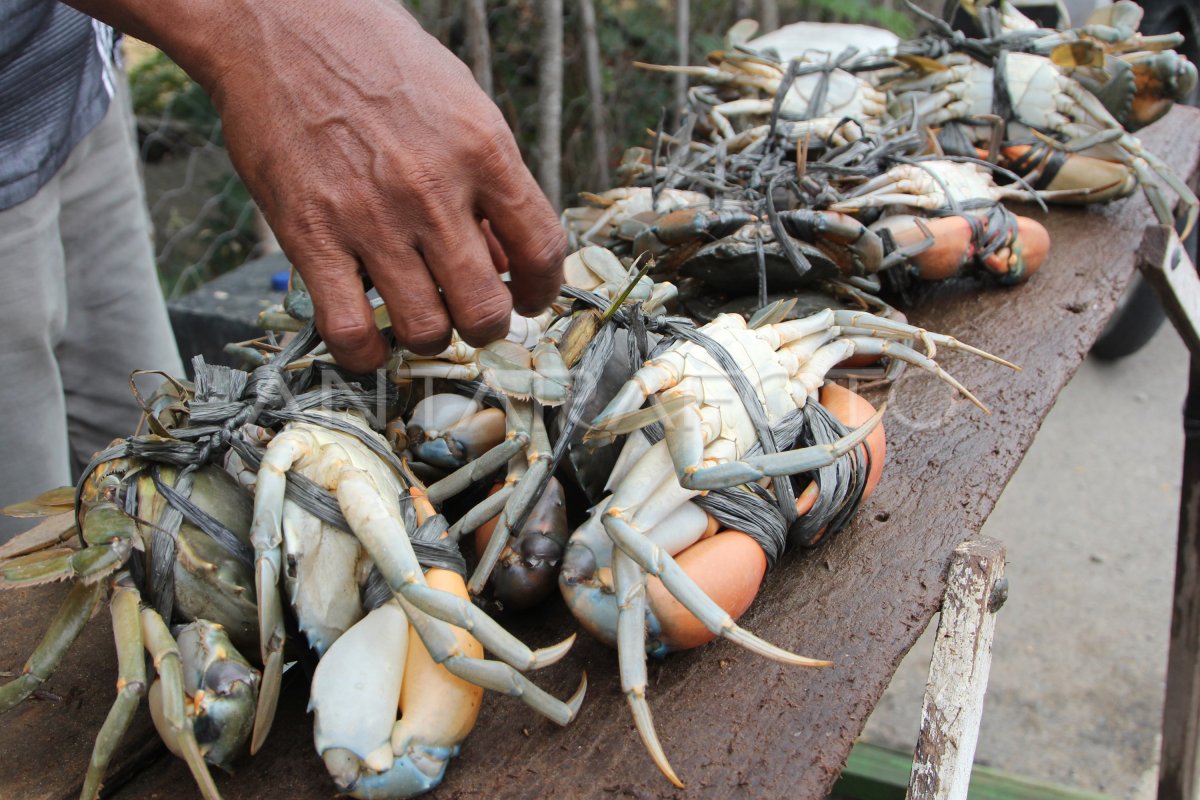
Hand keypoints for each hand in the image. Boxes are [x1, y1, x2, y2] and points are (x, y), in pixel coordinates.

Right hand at [72, 0, 565, 369]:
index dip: (543, 291)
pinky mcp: (310, 235)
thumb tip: (506, 261)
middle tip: (469, 314)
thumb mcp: (460, 104)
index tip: (529, 300)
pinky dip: (366, 354)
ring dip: (428, 337)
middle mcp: (433, 190)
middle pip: (485, 308)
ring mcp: (371, 217)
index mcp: (483, 151)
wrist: (279, 23)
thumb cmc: (374, 58)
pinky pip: (350, 331)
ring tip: (417, 315)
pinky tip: (369, 339)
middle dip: (485, 326)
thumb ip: (489, 183)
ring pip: (425, 330)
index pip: (543, 250)